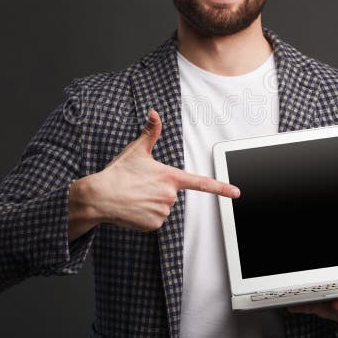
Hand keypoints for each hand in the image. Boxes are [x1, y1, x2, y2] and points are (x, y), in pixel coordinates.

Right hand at [68, 109, 239, 237]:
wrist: (100, 196)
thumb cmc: (119, 172)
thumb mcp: (136, 150)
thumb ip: (151, 131)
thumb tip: (154, 112)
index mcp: (170, 177)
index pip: (202, 183)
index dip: (221, 188)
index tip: (237, 193)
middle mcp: (170, 196)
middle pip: (172, 194)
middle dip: (158, 191)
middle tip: (140, 186)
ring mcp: (163, 211)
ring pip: (163, 208)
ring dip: (151, 203)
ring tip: (135, 197)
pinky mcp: (154, 225)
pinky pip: (155, 220)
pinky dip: (145, 216)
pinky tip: (133, 209)